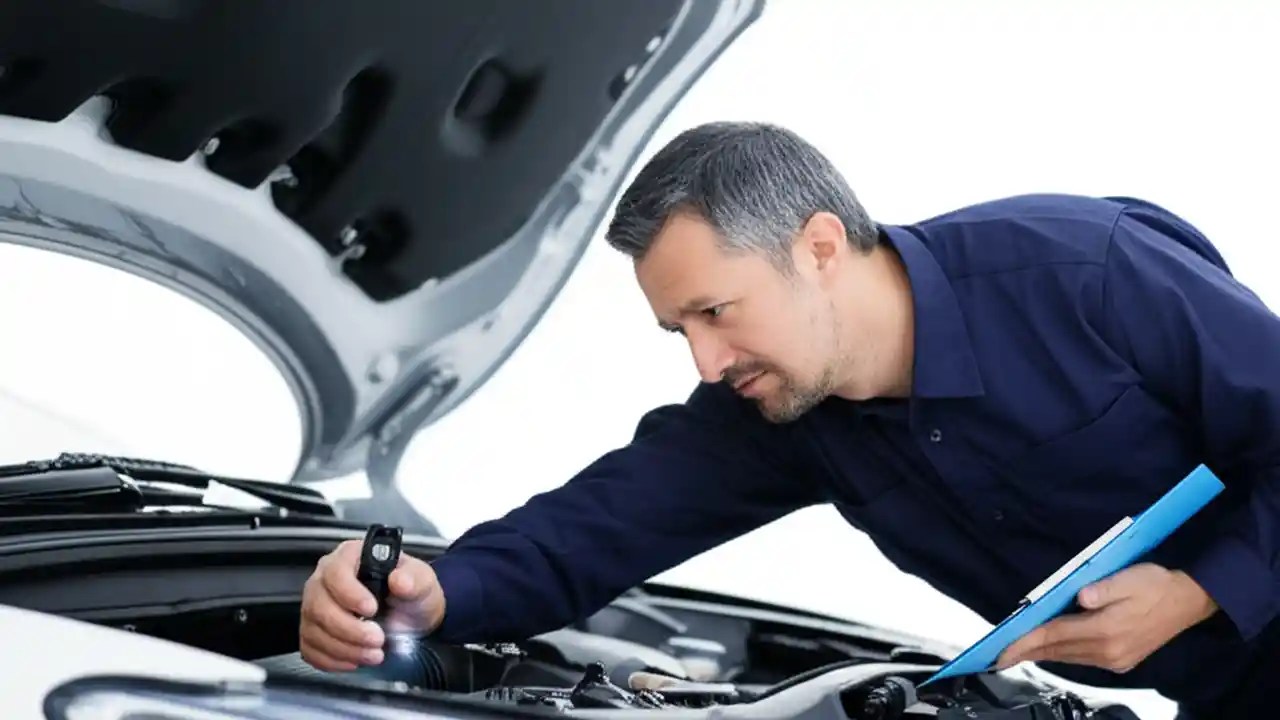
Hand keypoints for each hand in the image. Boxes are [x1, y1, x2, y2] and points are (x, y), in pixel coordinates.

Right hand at [299, 540, 446, 671]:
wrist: (411, 618)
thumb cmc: (411, 593)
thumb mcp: (421, 581)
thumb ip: (413, 579)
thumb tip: (400, 580)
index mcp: (350, 557)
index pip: (335, 571)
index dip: (349, 593)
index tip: (372, 609)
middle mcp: (325, 579)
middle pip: (319, 604)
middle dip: (349, 629)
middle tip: (377, 639)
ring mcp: (315, 607)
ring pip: (314, 630)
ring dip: (344, 648)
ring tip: (374, 654)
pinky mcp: (312, 633)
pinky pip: (311, 650)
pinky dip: (333, 660)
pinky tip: (355, 661)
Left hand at [996, 563, 1216, 673]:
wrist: (1189, 602)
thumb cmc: (1156, 585)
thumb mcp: (1129, 578)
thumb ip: (1102, 588)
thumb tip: (1079, 597)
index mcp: (1106, 629)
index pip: (1054, 635)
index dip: (1024, 642)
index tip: (1000, 650)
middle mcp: (1108, 650)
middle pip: (1057, 650)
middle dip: (1026, 651)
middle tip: (999, 653)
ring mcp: (1115, 659)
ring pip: (1068, 658)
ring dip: (1042, 653)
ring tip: (1018, 650)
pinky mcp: (1121, 661)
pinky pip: (1082, 659)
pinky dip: (1062, 653)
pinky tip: (1051, 648)